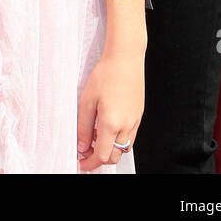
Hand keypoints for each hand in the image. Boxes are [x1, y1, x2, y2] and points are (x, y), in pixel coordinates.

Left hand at [77, 52, 143, 170]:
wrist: (126, 58)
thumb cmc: (106, 74)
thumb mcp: (87, 100)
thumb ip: (83, 126)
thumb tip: (81, 146)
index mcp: (111, 123)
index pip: (101, 156)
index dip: (89, 163)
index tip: (81, 163)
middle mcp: (126, 126)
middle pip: (113, 156)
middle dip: (99, 159)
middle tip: (86, 151)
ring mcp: (135, 121)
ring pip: (123, 149)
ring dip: (109, 150)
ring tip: (95, 137)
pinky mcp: (139, 115)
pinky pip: (130, 137)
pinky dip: (118, 140)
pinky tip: (107, 127)